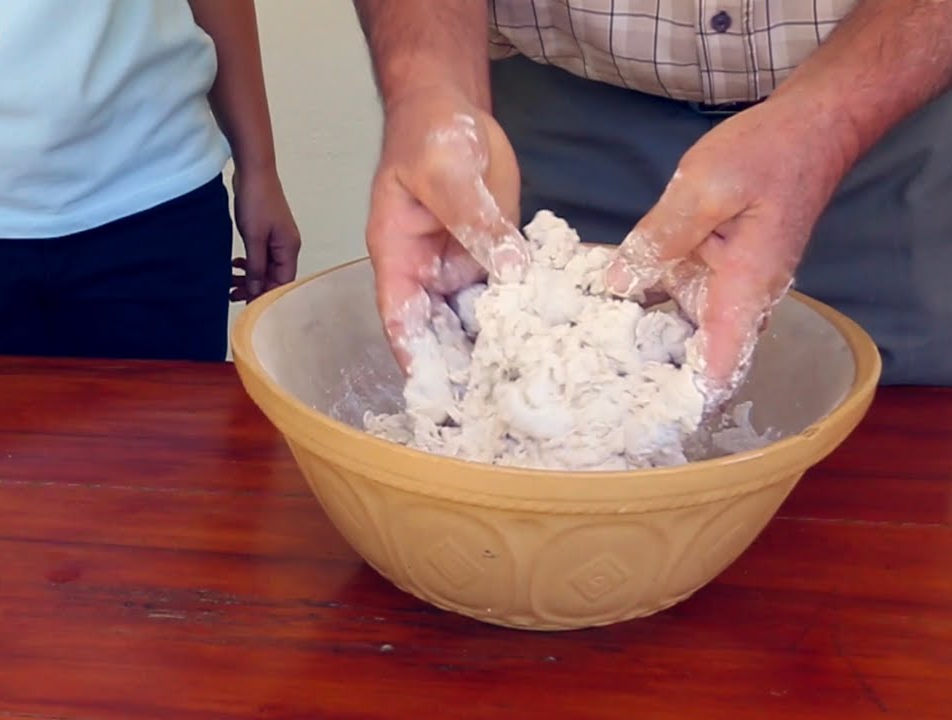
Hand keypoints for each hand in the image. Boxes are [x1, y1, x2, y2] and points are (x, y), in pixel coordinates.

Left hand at [230, 166, 300, 301]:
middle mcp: (287, 246)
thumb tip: (256, 290)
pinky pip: (261, 255)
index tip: (247, 303)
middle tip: (233, 294)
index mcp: (289, 248)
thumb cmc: (257, 200)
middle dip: (255, 287)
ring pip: (266, 267)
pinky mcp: (267, 232)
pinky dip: (249, 263)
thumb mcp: (254, 238)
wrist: (254, 171)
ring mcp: (278, 238)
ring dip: (250, 276)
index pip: (283, 283)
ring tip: (230, 282)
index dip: (266, 296)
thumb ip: (256, 266)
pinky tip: (235, 265)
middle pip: (274, 277)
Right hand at [366, 85, 528, 371]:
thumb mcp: (446, 173)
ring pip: (477, 319)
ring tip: (530, 386)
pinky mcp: (494, 258)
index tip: (440, 396)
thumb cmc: (429, 135)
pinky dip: (527, 314)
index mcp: (397, 258)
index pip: (400, 320)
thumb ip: (474, 220)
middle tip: (497, 405)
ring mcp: (461, 268)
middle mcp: (427, 274)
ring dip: (500, 347)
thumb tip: (510, 269)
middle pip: (439, 331)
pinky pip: (509, 293)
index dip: (416, 359)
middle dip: (463, 367)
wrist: (454, 108)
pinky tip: (554, 339)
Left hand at [606, 92, 853, 396]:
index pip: (719, 368)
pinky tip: (598, 299)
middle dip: (647, 375)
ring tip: (577, 356)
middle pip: (693, 356)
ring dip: (638, 338)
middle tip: (584, 390)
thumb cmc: (768, 154)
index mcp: (744, 290)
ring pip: (678, 326)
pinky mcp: (712, 265)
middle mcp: (738, 298)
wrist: (810, 127)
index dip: (684, 401)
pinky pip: (675, 293)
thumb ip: (661, 236)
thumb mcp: (705, 186)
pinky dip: (643, 300)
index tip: (640, 421)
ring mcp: (724, 283)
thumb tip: (617, 282)